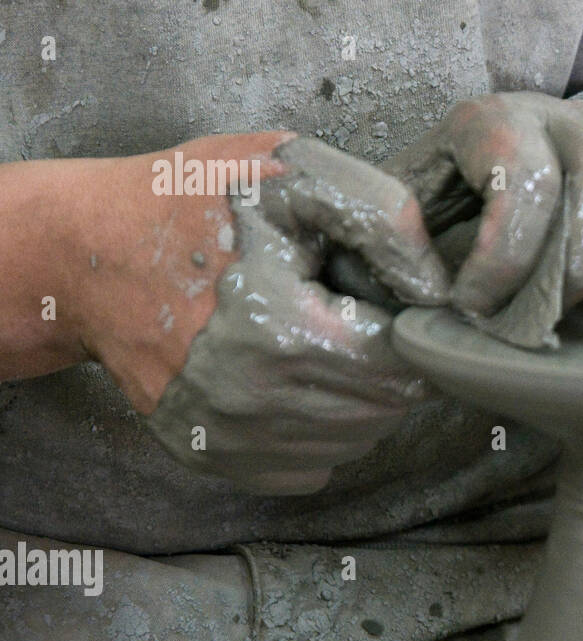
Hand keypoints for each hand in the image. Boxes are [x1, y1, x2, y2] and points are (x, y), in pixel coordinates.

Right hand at [71, 132, 444, 494]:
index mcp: (284, 332)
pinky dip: (320, 430)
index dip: (412, 330)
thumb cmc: (193, 203)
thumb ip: (384, 219)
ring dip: (357, 397)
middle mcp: (256, 402)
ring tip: (317, 339)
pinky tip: (293, 376)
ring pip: (354, 443)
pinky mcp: (213, 457)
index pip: (406, 368)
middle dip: (387, 363)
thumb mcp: (295, 172)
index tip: (384, 299)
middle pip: (386, 411)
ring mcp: (231, 438)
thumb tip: (437, 291)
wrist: (86, 252)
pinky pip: (311, 467)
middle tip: (346, 312)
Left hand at [383, 92, 582, 314]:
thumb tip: (418, 272)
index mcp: (487, 121)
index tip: (478, 307)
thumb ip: (400, 245)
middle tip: (553, 311)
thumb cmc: (436, 231)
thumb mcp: (400, 233)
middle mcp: (557, 111)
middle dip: (582, 261)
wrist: (469, 203)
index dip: (505, 255)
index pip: (522, 174)